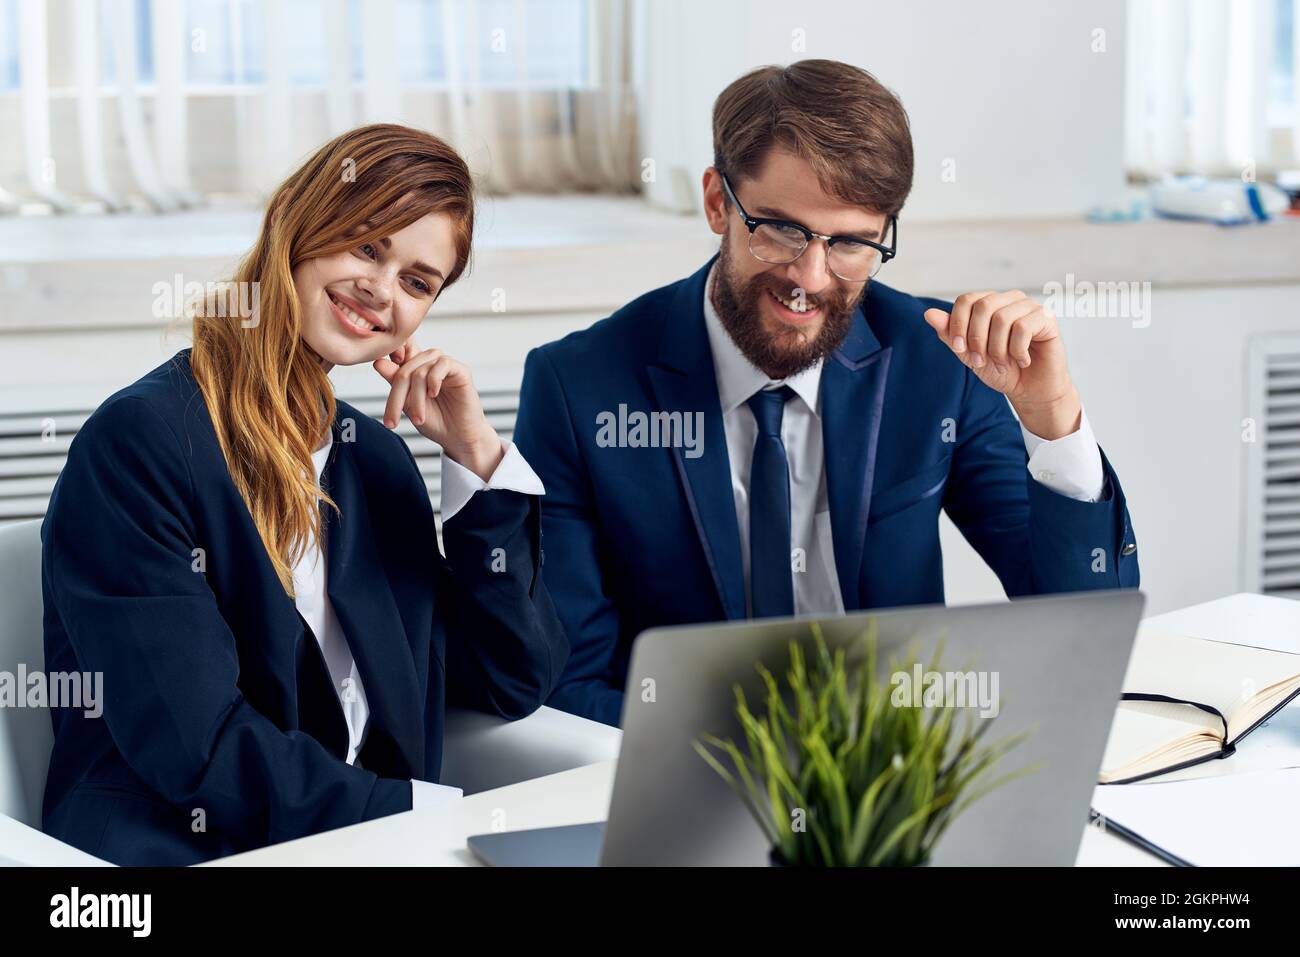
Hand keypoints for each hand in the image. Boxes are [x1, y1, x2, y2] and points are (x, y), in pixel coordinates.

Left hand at [372, 341, 503, 480]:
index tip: (378, 366)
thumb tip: (378, 362)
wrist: (458, 438)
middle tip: (392, 422)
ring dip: (416, 396)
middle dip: (396, 397)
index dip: (391, 352)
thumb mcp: (408, 404)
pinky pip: (442, 365)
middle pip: (405, 368)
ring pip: (421, 370)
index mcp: (416, 367)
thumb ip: (395, 383)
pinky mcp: (461, 370)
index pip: (401, 349)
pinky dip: (433, 381)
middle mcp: (430, 363)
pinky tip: (433, 395)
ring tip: (418, 418)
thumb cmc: (435, 422)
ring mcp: (446, 365)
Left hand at [923, 290, 1081, 439]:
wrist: (1030, 390)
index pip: (966, 300)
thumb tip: (928, 314)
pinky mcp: (1046, 318)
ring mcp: (1029, 306)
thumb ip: (950, 335)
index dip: (958, 324)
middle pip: (983, 306)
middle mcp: (1009, 299)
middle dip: (977, 339)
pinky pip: (1023, 328)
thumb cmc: (1001, 370)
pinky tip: (1022, 360)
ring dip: (998, 349)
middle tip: (981, 361)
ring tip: (1004, 363)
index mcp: (989, 304)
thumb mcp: (968, 355)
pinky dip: (1017, 351)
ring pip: (1003, 318)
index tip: (960, 349)